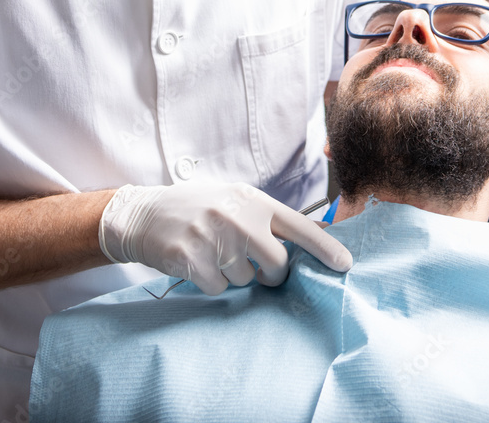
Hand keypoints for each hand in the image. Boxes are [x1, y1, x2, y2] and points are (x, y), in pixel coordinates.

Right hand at [99, 181, 352, 294]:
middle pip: (277, 264)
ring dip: (234, 275)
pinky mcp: (192, 259)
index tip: (346, 265)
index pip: (299, 226)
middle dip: (270, 274)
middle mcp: (236, 216)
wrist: (143, 214)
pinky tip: (197, 263)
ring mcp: (214, 238)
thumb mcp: (232, 200)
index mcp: (251, 200)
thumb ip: (264, 218)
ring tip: (213, 253)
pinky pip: (219, 289)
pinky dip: (212, 283)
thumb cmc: (195, 208)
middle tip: (253, 265)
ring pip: (246, 280)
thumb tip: (304, 246)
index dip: (325, 248)